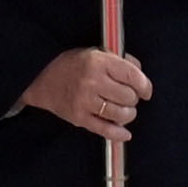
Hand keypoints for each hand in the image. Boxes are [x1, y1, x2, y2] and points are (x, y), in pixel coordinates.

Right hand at [21, 46, 148, 138]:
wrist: (41, 78)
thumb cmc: (73, 65)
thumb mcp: (97, 52)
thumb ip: (121, 61)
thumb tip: (141, 75)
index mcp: (99, 62)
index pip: (132, 75)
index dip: (144, 86)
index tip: (146, 90)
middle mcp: (92, 82)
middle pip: (129, 97)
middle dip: (133, 99)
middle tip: (128, 98)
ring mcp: (85, 101)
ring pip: (120, 114)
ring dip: (128, 114)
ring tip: (124, 110)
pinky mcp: (79, 118)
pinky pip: (105, 130)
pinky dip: (119, 134)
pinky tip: (124, 133)